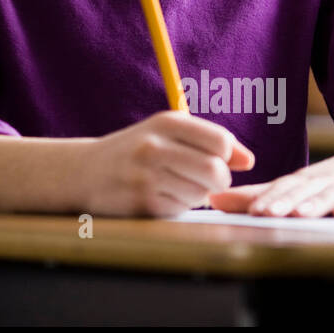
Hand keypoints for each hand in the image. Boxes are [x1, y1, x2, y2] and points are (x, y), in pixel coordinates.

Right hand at [75, 110, 254, 216]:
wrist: (84, 171)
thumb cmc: (136, 150)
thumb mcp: (167, 133)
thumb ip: (209, 141)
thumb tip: (249, 161)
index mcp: (165, 122)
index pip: (219, 141)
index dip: (226, 155)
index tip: (214, 158)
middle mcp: (154, 146)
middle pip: (215, 171)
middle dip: (219, 180)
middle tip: (205, 179)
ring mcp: (146, 176)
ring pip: (200, 194)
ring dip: (196, 195)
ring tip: (175, 185)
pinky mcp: (141, 203)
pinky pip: (180, 210)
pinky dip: (178, 206)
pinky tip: (160, 196)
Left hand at [208, 141, 333, 216]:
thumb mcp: (298, 185)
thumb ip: (258, 195)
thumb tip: (213, 199)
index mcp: (306, 180)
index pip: (283, 187)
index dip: (266, 198)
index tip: (248, 210)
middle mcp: (328, 180)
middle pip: (304, 191)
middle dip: (283, 202)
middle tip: (263, 213)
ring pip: (333, 196)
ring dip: (315, 204)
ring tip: (297, 213)